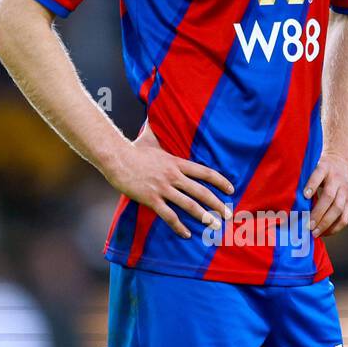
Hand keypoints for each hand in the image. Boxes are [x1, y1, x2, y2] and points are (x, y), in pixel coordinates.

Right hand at [106, 122, 233, 238]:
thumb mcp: (151, 137)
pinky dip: (179, 226)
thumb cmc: (133, 148)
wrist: (116, 158)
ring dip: (204, 217)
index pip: (205, 172)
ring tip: (214, 226)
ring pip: (189, 205)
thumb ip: (160, 130)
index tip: (231, 190)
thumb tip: (158, 112)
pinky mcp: (151, 199)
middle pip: (201, 192)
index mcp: (177, 163)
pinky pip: (169, 216)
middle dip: (218, 204)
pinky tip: (187, 234)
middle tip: (228, 214)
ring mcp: (163, 188)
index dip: (220, 182)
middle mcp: (173, 176)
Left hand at [304, 151, 347, 237]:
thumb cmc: (320, 169)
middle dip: (318, 213)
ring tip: (315, 233)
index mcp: (325, 167)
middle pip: (329, 196)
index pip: (318, 175)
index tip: (304, 195)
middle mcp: (337, 179)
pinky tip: (324, 233)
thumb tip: (286, 198)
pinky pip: (345, 217)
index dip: (312, 185)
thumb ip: (303, 178)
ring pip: (338, 208)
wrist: (343, 162)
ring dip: (326, 223)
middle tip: (308, 225)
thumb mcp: (312, 166)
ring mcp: (346, 190)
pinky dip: (335, 227)